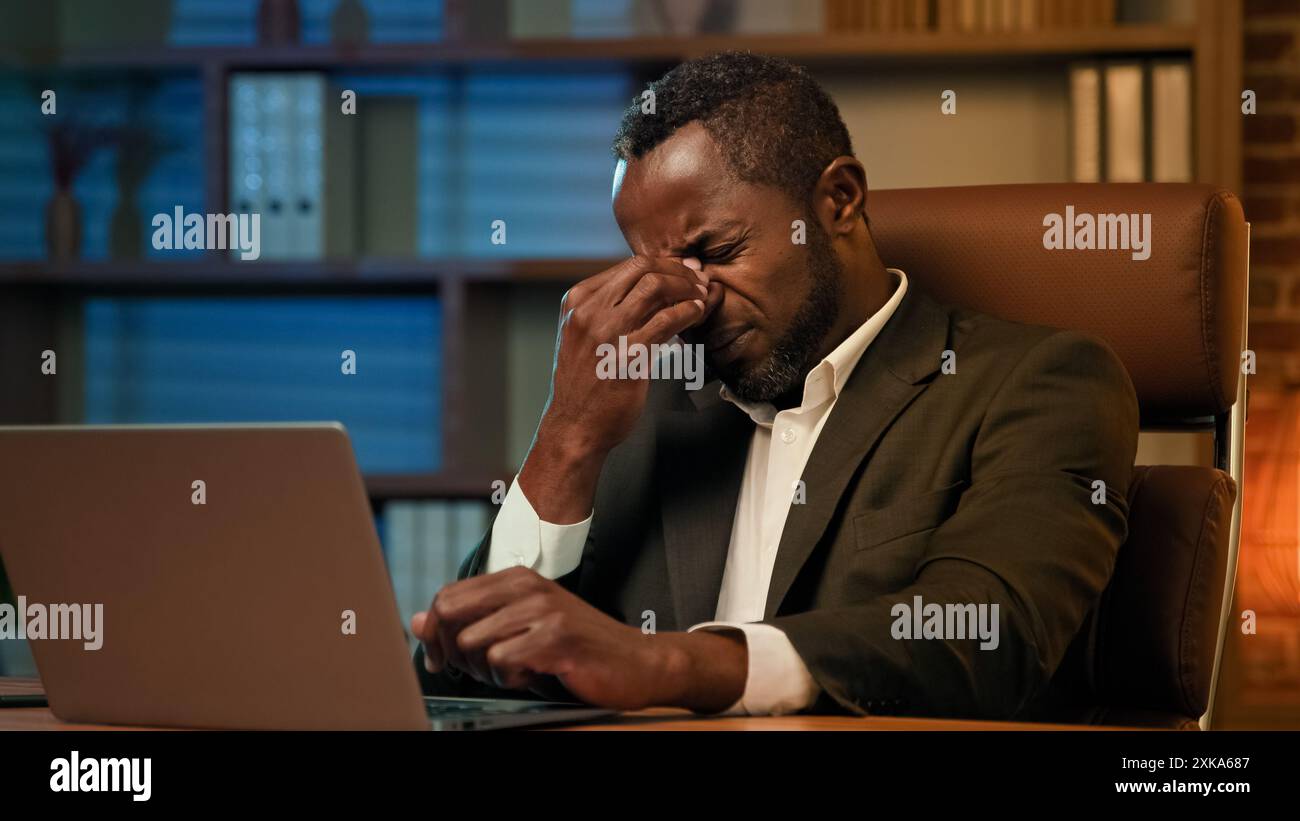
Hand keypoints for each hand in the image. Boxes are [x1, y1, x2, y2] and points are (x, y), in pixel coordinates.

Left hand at [411, 567, 746, 711]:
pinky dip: (513, 679)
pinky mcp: (556, 637)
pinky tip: (537, 674)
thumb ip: (469, 624)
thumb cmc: (575, 649)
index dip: (434, 635)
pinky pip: (502, 662)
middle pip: (449, 615)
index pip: (447, 597)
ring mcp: (543, 609)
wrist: (636, 663)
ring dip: (487, 670)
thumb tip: (417, 621)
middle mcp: (526, 586)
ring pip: (472, 643)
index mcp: (515, 578)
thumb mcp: (517, 631)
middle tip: (486, 670)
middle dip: (456, 654)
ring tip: (519, 671)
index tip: (442, 661)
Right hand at [520, 256, 723, 523]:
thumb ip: (608, 311)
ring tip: (702, 297)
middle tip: (700, 281)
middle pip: (643, 269)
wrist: (575, 426)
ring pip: (655, 287)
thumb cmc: (585, 385)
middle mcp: (589, 311)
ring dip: (687, 289)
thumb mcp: (584, 336)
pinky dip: (688, 312)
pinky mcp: (627, 355)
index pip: (628, 266)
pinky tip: (697, 315)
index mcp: (577, 302)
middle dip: (679, 271)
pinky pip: (666, 320)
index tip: (685, 271)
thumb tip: (652, 290)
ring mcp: (606, 332)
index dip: (665, 264)